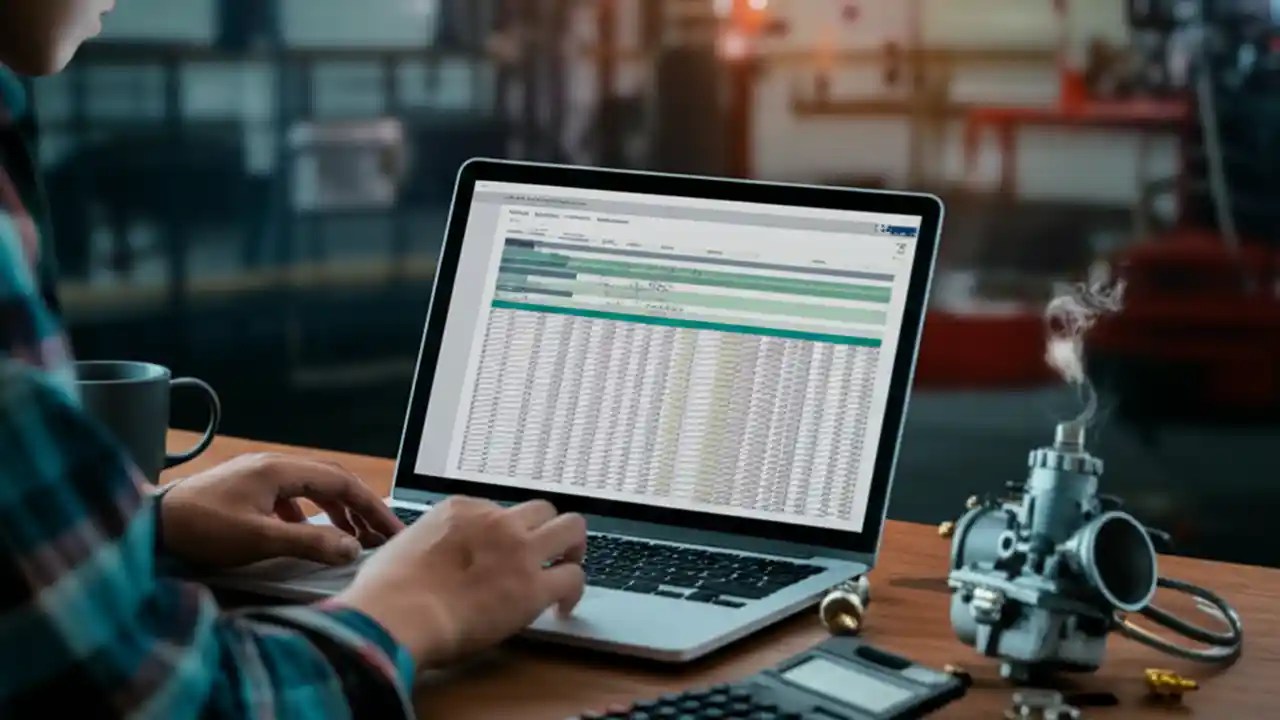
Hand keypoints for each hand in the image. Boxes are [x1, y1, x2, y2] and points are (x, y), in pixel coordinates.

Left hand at [159, 453, 403, 568]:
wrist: (148, 524)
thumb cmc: (201, 529)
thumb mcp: (260, 539)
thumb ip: (310, 543)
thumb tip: (352, 548)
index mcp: (281, 470)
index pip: (342, 482)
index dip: (372, 507)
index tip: (392, 530)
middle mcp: (273, 465)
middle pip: (331, 481)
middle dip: (360, 508)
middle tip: (381, 534)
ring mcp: (258, 475)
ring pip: (311, 488)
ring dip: (336, 511)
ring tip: (353, 537)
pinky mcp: (246, 489)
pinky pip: (291, 497)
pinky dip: (310, 515)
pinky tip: (308, 534)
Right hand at [336, 496, 586, 667]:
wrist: (396, 614)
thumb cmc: (385, 591)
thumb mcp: (403, 546)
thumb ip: (428, 544)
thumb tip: (428, 559)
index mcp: (462, 509)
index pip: (498, 511)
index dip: (504, 534)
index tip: (499, 554)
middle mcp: (496, 522)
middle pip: (543, 510)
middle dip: (547, 529)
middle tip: (546, 554)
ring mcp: (519, 551)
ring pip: (571, 529)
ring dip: (572, 548)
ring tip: (565, 570)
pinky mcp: (533, 587)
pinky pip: (573, 578)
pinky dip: (572, 592)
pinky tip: (562, 608)